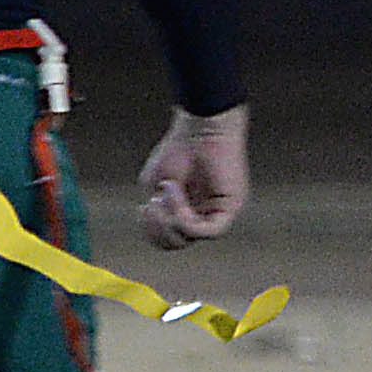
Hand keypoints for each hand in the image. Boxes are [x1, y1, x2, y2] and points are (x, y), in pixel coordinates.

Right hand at [136, 104, 246, 247]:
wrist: (199, 129)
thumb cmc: (178, 150)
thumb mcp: (157, 184)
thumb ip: (159, 209)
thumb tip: (165, 226)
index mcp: (184, 210)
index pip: (167, 236)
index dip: (150, 230)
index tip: (141, 207)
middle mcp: (201, 214)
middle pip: (177, 242)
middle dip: (157, 230)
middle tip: (149, 206)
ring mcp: (216, 212)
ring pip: (191, 238)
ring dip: (170, 220)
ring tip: (163, 194)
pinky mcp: (230, 207)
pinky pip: (209, 230)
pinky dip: (187, 217)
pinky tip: (176, 195)